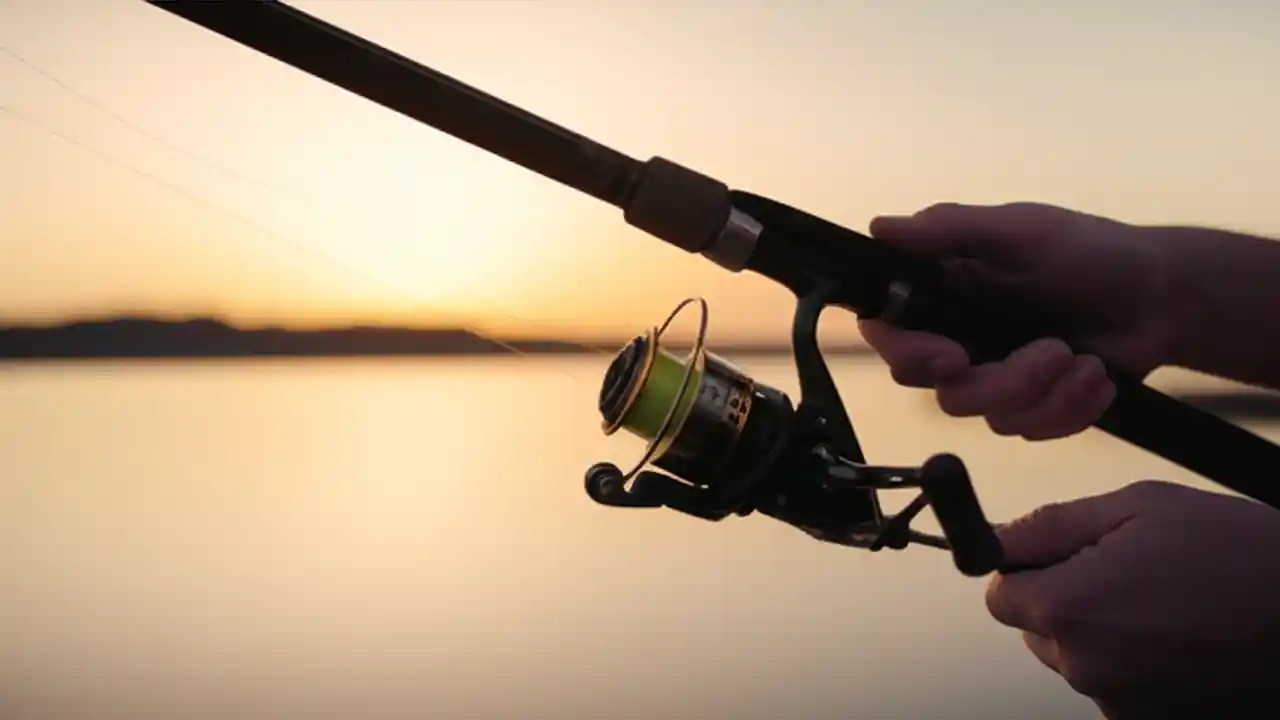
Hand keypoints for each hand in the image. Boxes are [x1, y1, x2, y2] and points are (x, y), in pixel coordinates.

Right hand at [858, 202, 1181, 439]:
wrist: (1164, 299)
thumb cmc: (1094, 253)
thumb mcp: (1020, 229)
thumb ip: (949, 229)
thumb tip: (879, 227)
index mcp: (945, 292)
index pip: (890, 332)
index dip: (908, 353)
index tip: (952, 356)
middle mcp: (959, 337)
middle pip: (938, 389)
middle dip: (1001, 380)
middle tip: (1052, 351)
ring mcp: (994, 376)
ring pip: (988, 416)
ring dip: (1048, 393)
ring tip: (1086, 361)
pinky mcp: (1030, 406)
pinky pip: (1030, 429)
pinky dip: (1071, 409)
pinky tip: (1097, 378)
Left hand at [986, 480, 1279, 717]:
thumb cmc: (1241, 554)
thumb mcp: (1140, 506)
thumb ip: (1055, 524)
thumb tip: (1003, 535)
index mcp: (1070, 608)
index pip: (1001, 595)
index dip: (1027, 568)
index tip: (1061, 554)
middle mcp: (1087, 667)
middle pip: (1036, 630)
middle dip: (1064, 598)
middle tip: (1128, 569)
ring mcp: (1122, 703)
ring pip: (1080, 659)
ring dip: (1104, 632)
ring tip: (1169, 601)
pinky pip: (1120, 687)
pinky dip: (1139, 663)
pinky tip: (1186, 637)